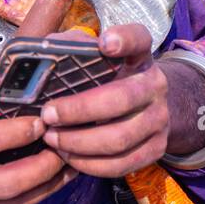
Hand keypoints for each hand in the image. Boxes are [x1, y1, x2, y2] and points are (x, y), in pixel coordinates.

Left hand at [40, 24, 169, 177]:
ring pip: (120, 138)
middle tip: (47, 115)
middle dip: (78, 110)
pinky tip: (69, 156)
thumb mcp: (95, 58)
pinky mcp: (157, 148)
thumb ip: (72, 49)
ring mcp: (160, 118)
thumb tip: (44, 53)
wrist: (146, 109)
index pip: (139, 39)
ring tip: (52, 139)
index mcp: (139, 55)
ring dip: (79, 143)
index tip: (104, 43)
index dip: (124, 39)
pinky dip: (90, 164)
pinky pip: (122, 164)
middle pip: (121, 99)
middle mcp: (155, 84)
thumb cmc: (106, 79)